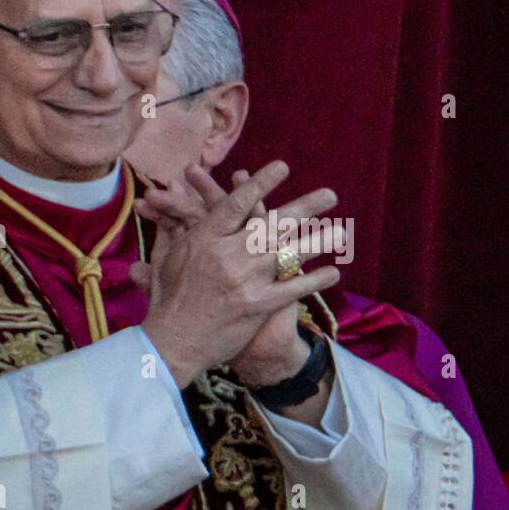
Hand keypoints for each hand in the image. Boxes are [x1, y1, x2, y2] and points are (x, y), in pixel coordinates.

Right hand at [131, 161, 341, 386]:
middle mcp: (228, 254)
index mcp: (205, 238)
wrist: (172, 341)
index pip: (237, 204)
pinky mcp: (257, 306)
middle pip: (272, 224)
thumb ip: (178, 226)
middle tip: (330, 195)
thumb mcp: (168, 256)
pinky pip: (292, 289)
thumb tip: (178, 195)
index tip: (282, 167)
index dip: (260, 184)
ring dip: (318, 242)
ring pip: (288, 253)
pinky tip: (333, 273)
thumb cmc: (166, 298)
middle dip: (304, 207)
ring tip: (342, 232)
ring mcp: (245, 280)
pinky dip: (313, 281)